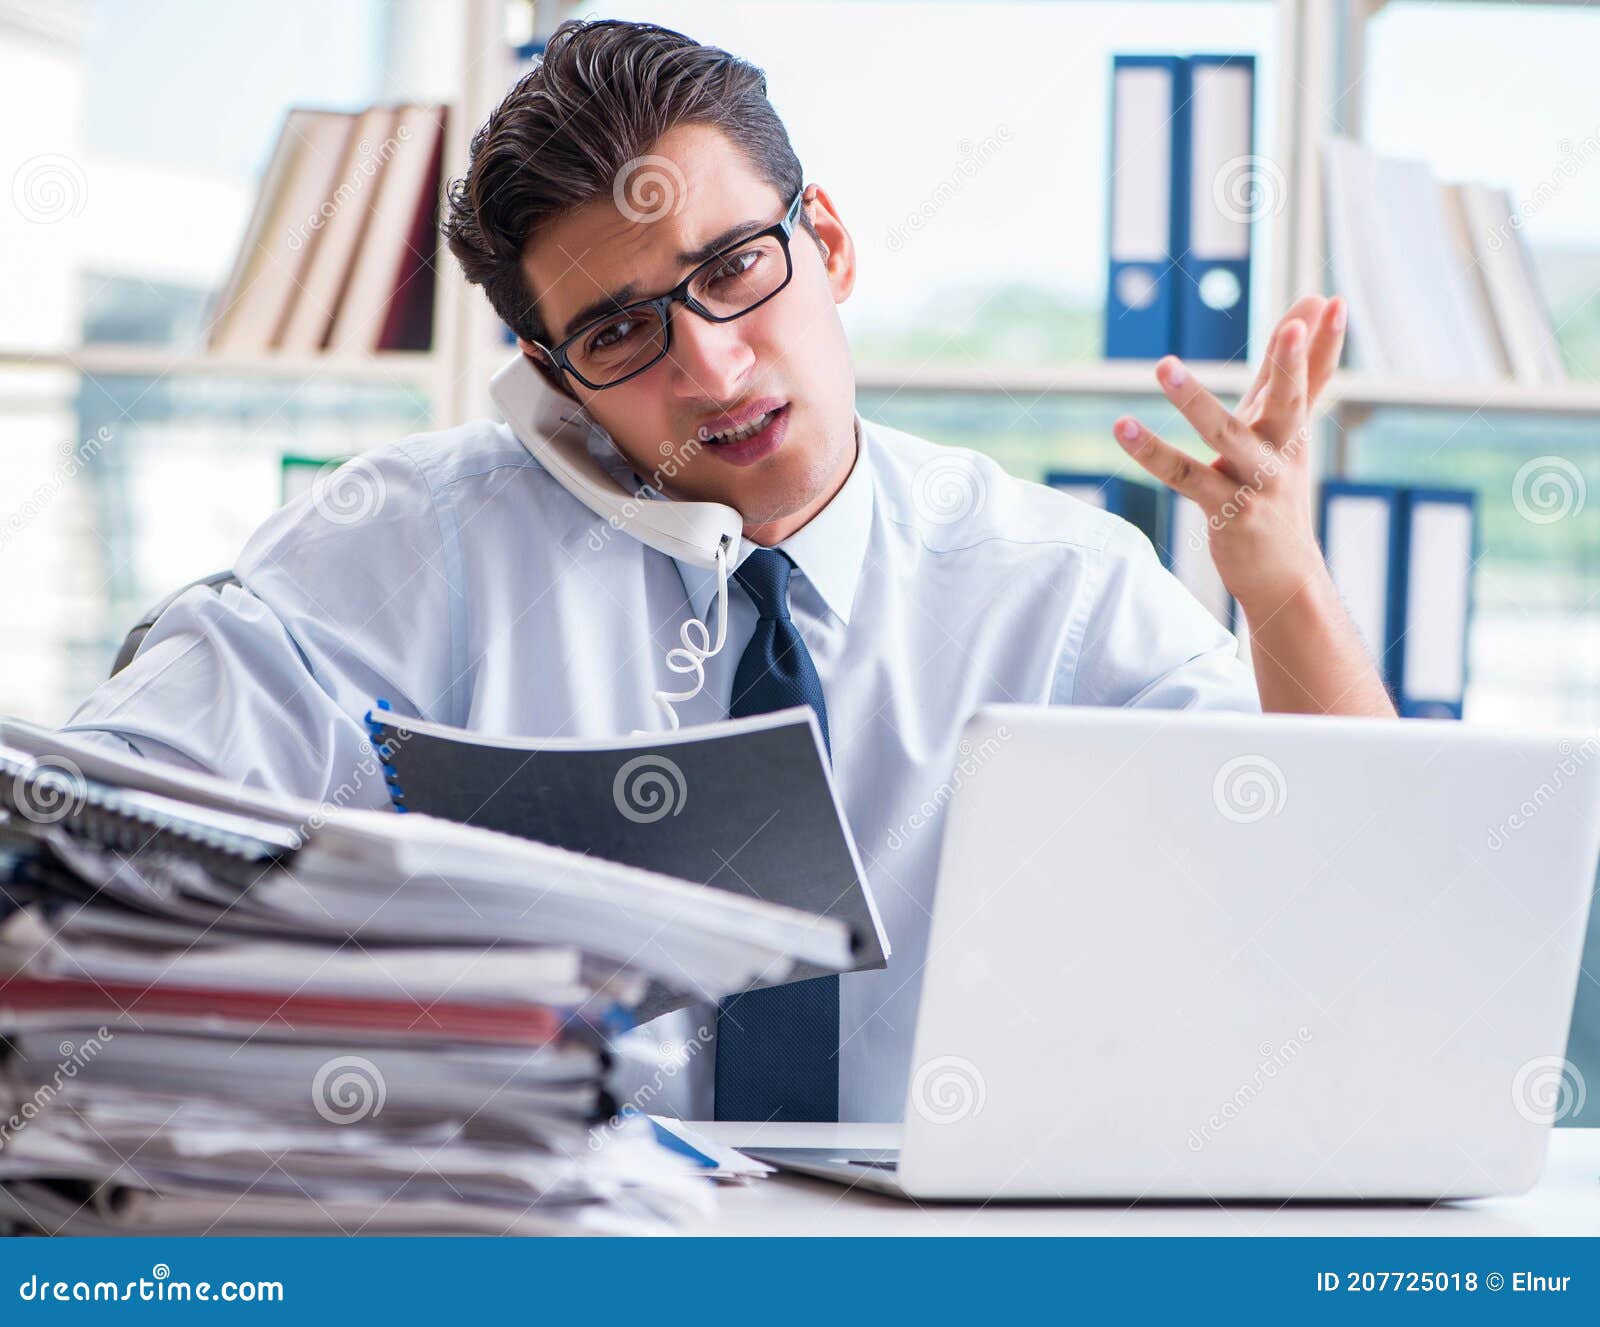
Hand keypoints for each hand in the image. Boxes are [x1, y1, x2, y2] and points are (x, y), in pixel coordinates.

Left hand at [1111, 294, 1346, 615]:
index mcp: (1292, 430)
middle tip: (1293, 325)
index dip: (1326, 342)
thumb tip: (1318, 304)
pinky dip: (1153, 454)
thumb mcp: (1287, 432)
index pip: (1315, 379)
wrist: (1283, 576)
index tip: (1332, 300)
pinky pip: (1185, 477)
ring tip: (1165, 364)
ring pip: (1227, 436)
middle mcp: (1281, 453)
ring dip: (1196, 400)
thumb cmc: (1276, 491)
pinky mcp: (1226, 512)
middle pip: (1289, 402)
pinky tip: (1124, 427)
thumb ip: (1295, 375)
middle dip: (1291, 364)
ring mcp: (1256, 484)